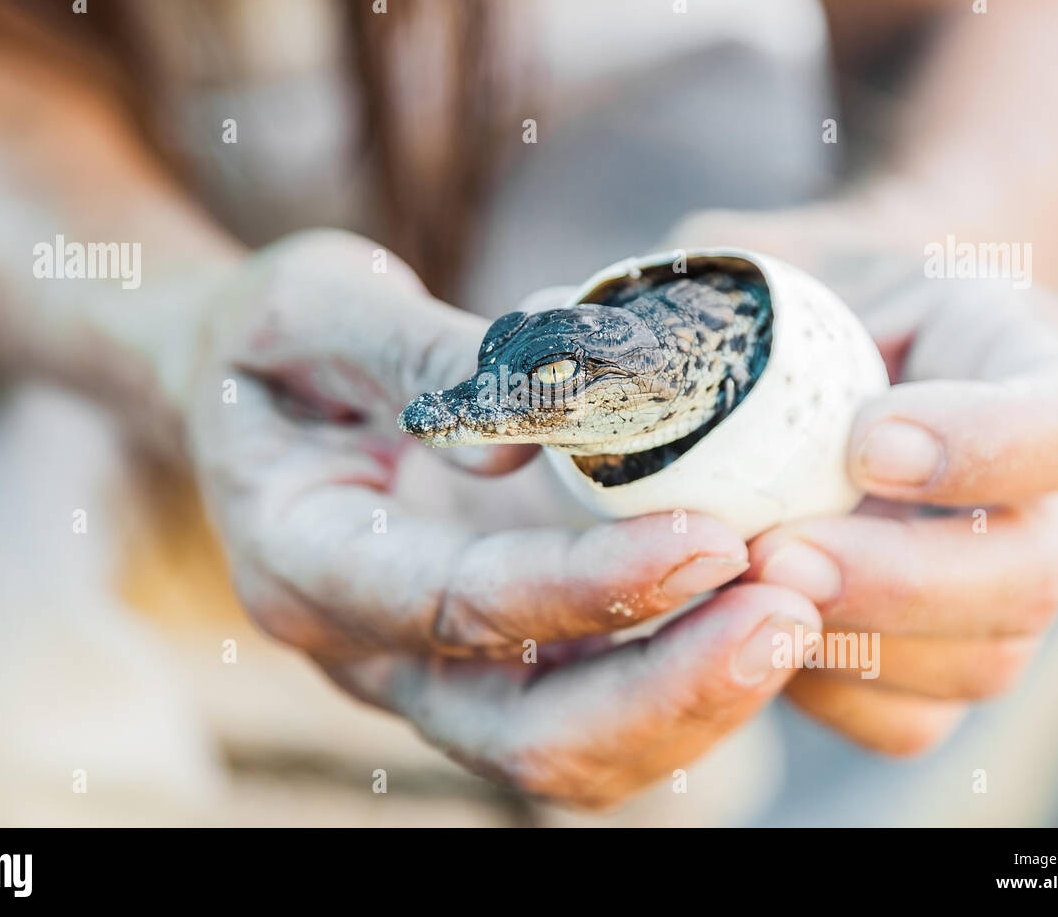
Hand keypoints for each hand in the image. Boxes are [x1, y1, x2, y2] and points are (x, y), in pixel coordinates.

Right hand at [181, 230, 820, 806]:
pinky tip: (764, 603)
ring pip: (579, 749)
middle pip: (530, 735)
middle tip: (791, 607)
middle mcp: (373, 651)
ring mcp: (440, 670)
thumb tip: (522, 434)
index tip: (715, 536)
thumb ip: (412, 355)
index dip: (590, 586)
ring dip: (698, 698)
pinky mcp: (499, 659)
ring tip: (802, 608)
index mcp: (308, 566)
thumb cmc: (277, 345)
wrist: (255, 397)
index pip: (460, 604)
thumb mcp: (313, 308)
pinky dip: (690, 674)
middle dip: (671, 688)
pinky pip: (604, 707)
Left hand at [741, 276, 1057, 753]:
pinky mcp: (935, 663)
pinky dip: (831, 695)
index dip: (989, 446)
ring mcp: (992, 590)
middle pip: (1033, 570)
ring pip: (979, 660)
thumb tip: (595, 343)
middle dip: (900, 578)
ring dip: (854, 644)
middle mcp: (1030, 493)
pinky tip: (748, 636)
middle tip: (774, 553)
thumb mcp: (748, 265)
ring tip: (739, 592)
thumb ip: (705, 288)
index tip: (866, 443)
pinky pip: (911, 720)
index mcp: (1015, 366)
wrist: (798, 365)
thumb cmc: (776, 306)